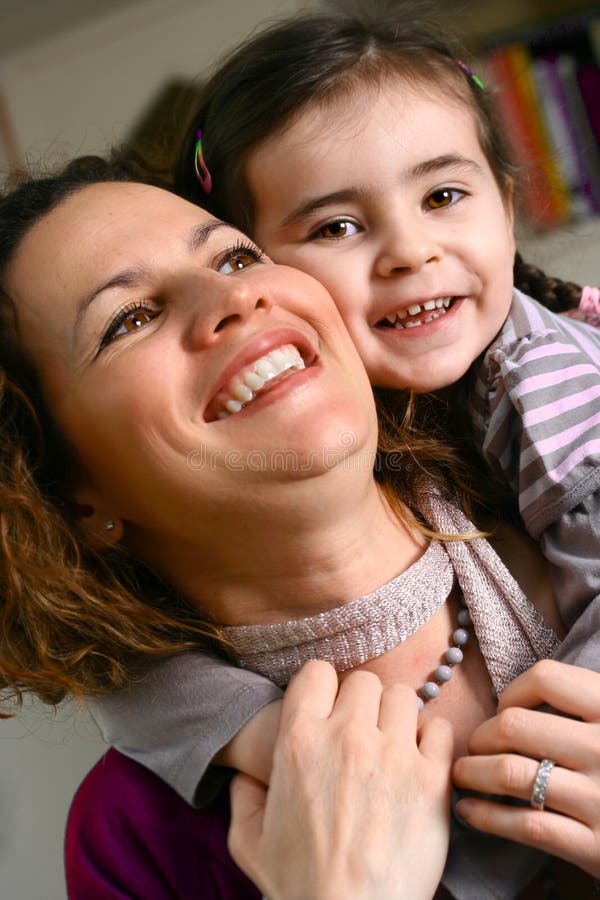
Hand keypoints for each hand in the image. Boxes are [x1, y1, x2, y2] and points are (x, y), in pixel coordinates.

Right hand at [228, 660, 452, 899]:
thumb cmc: (298, 887)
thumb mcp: (249, 839)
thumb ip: (245, 793)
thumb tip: (248, 772)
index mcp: (298, 741)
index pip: (317, 672)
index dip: (323, 688)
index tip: (328, 709)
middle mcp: (346, 736)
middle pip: (364, 682)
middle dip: (362, 704)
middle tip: (362, 734)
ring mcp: (392, 754)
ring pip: (402, 698)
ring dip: (396, 719)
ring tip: (392, 748)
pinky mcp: (430, 779)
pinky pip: (439, 730)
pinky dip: (431, 744)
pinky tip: (419, 766)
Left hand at [453, 660, 599, 876]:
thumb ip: (582, 705)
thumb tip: (515, 700)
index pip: (547, 678)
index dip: (513, 691)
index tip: (503, 709)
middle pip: (514, 726)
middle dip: (480, 736)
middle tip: (473, 748)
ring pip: (510, 773)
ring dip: (471, 773)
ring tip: (461, 775)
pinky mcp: (595, 846)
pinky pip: (526, 825)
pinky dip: (487, 816)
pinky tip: (470, 811)